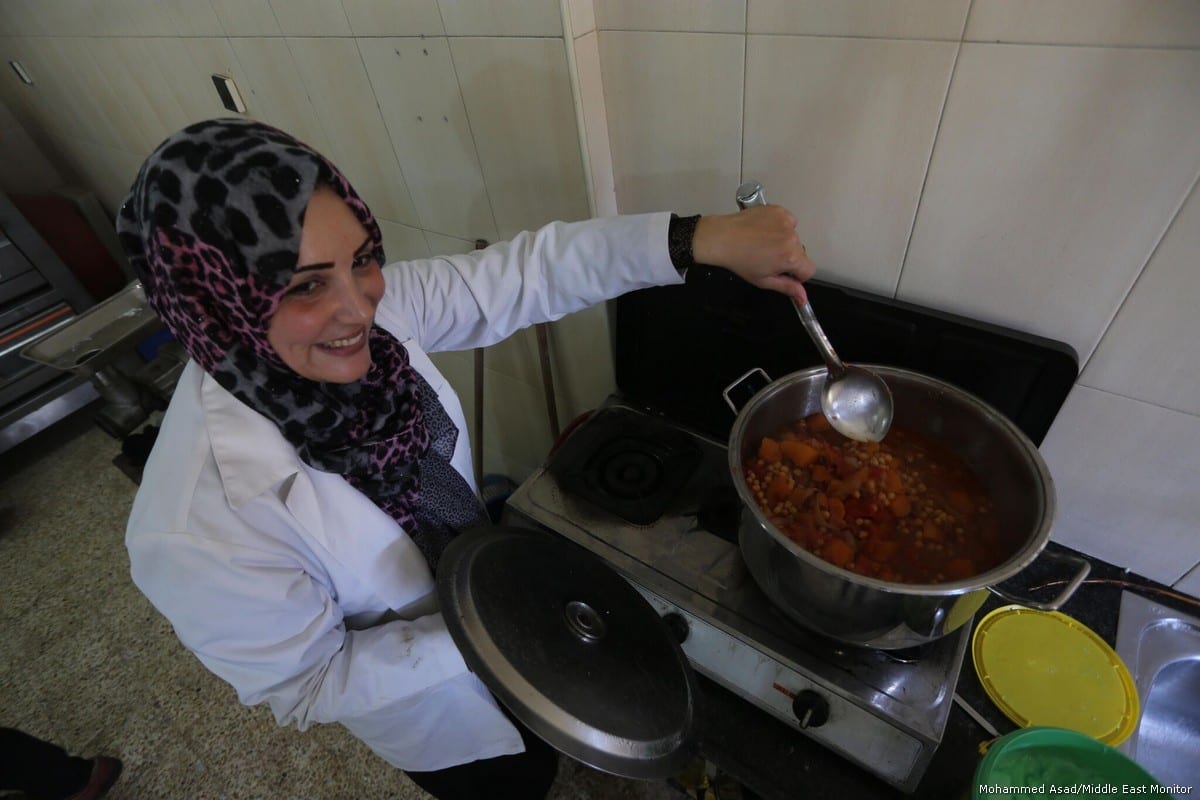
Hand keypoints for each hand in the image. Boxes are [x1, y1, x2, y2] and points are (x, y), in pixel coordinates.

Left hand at [691, 205, 813, 302]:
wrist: (722, 238)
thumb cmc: (739, 260)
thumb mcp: (764, 280)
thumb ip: (787, 288)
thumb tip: (803, 299)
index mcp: (790, 258)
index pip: (809, 270)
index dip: (797, 274)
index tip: (784, 272)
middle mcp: (792, 238)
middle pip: (801, 253)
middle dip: (789, 257)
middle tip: (768, 257)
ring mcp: (786, 222)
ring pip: (794, 237)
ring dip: (784, 241)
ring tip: (763, 243)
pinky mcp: (779, 211)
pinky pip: (788, 221)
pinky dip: (780, 226)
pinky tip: (765, 231)